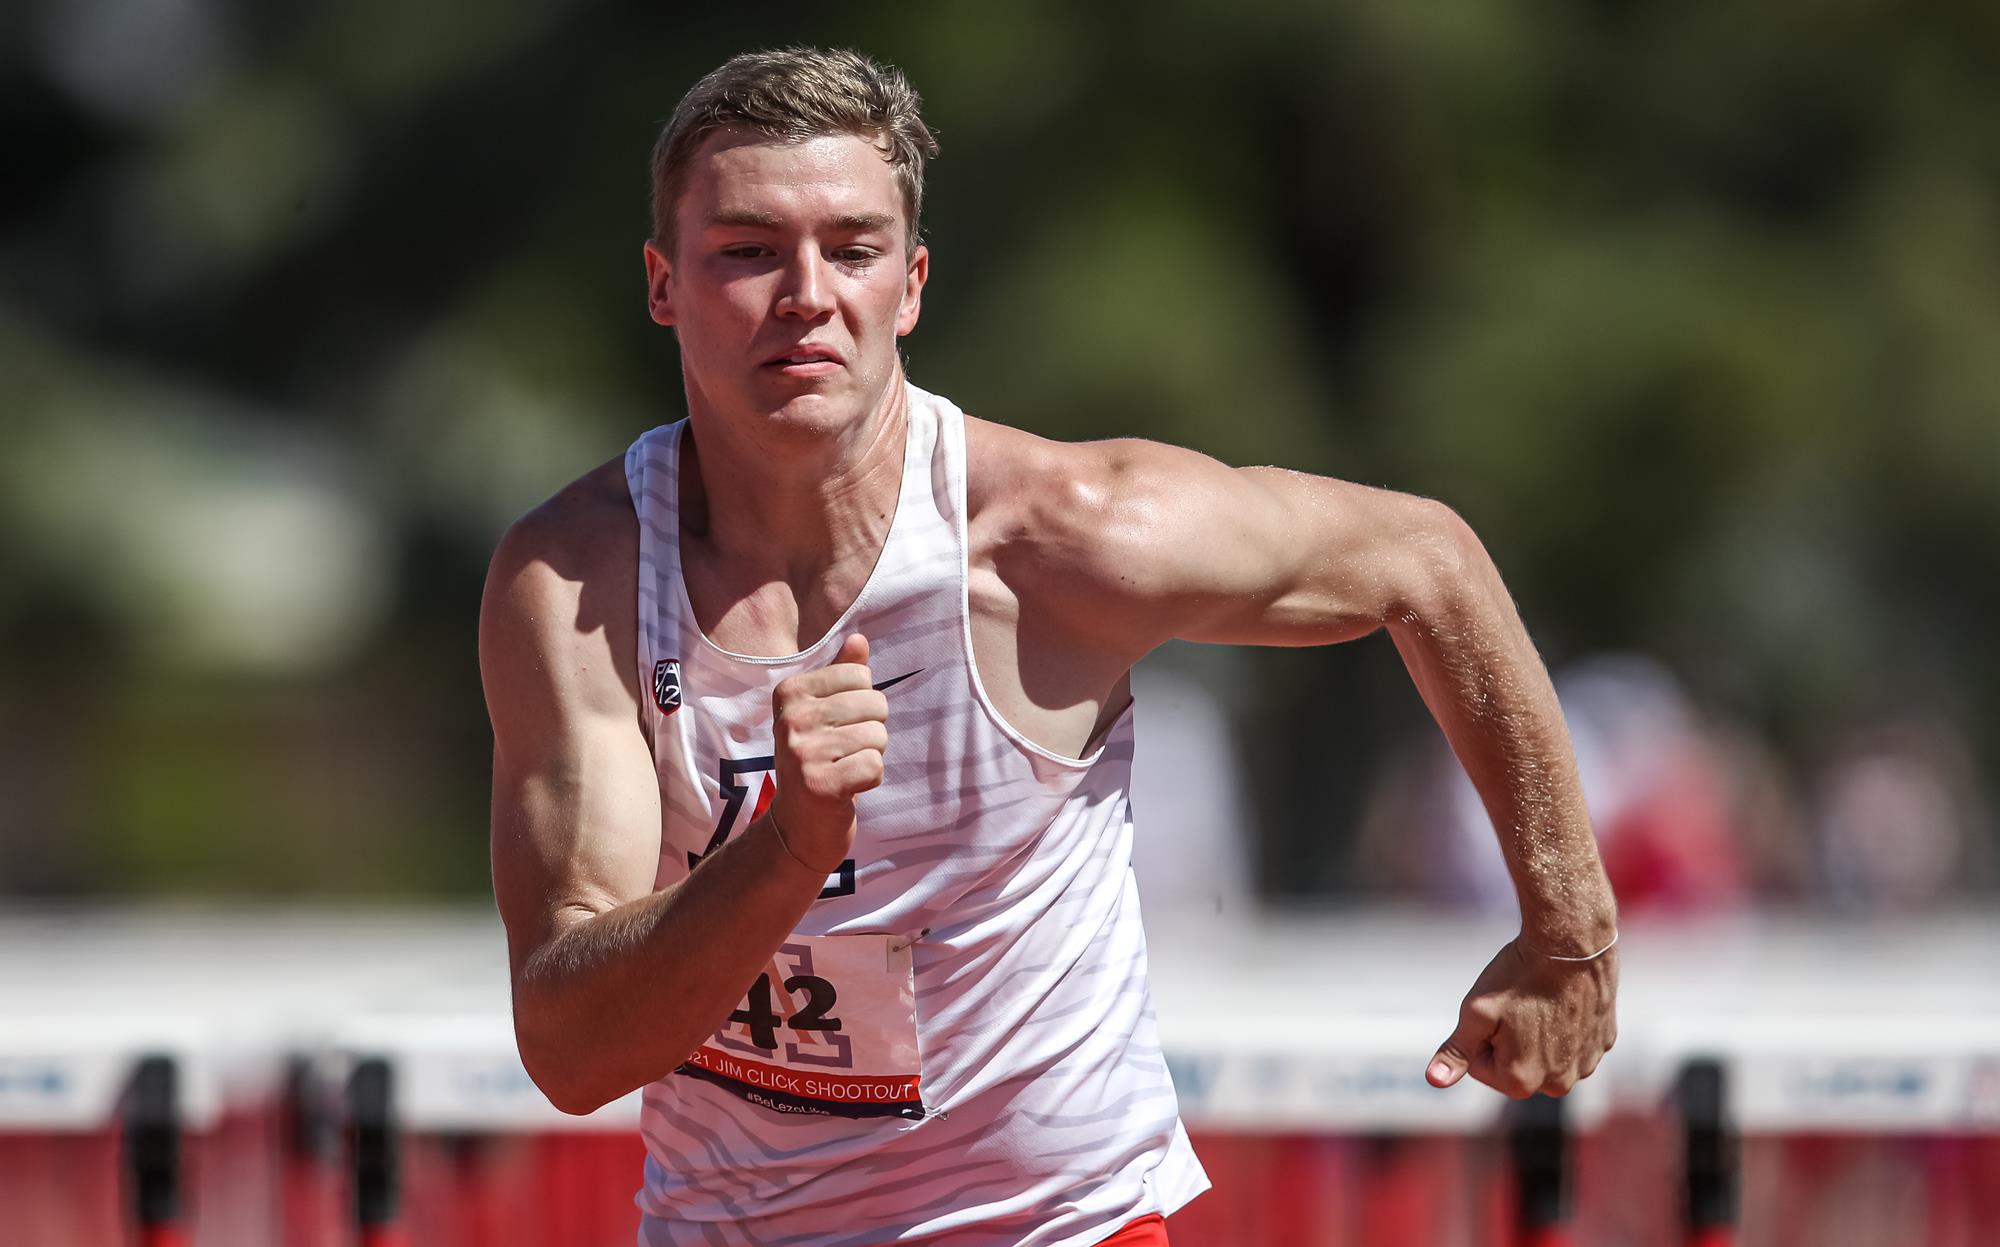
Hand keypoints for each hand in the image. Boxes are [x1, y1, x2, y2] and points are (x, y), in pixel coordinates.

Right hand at [767, 634, 888, 871]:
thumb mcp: (822, 713)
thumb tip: (859, 639)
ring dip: (871, 756)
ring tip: (845, 768)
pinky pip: (875, 766)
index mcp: (789, 693)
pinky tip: (848, 788)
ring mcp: (803, 752)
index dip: (863, 703)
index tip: (838, 726)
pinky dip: (870, 779)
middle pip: (874, 704)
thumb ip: (842, 675)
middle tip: (845, 752)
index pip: (860, 675)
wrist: (797, 826)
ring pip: (878, 736)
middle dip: (872, 731)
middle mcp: (791, 719)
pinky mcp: (820, 785)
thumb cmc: (817, 760)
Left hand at [1425, 938, 1616, 1097]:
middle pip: (1514, 1065)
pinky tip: (1564, 999)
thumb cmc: (1519, 977)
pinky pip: (1573, 1041)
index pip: (1479, 1065)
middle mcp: (1558, 1085)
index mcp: (1521, 1082)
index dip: (1480, 1034)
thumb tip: (1434, 1081)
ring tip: (1542, 1002)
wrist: (1573, 943)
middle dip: (1508, 1039)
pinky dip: (1565, 1025)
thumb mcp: (1477, 1011)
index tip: (1495, 1010)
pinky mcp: (1603, 1043)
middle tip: (1518, 1005)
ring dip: (1537, 1034)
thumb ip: (1456, 1051)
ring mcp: (1586, 1064)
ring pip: (1544, 1054)